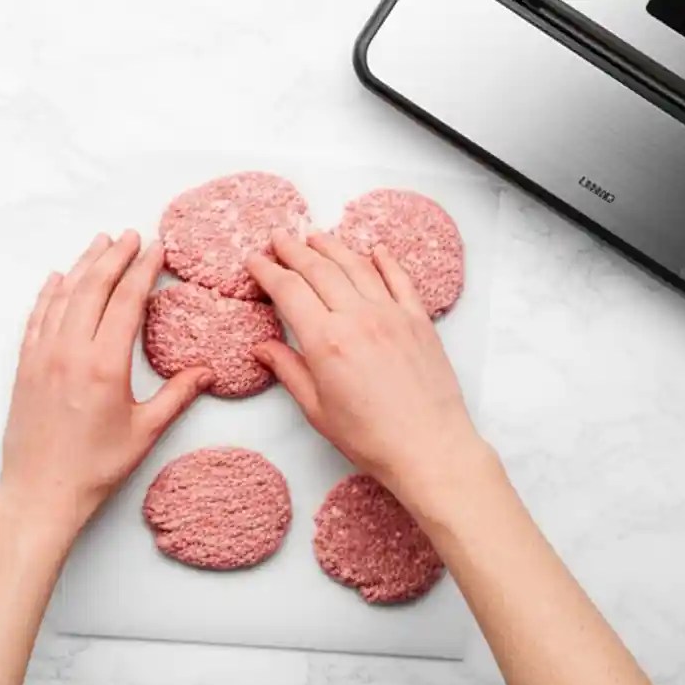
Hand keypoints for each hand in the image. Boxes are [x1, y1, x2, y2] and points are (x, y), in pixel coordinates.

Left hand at [0, 231, 213, 539]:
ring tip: (99, 243)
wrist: (40, 492)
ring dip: (83, 265)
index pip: (127, 300)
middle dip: (114, 256)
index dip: (143, 269)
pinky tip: (58, 278)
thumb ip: (177, 396)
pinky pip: (37, 317)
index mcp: (104, 364)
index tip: (155, 248)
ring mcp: (42, 355)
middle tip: (131, 235)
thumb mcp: (144, 433)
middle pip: (94, 287)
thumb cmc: (94, 468)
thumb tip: (206, 372)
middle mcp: (70, 351)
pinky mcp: (25, 366)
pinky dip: (49, 292)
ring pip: (64, 295)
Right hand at [246, 232, 491, 514]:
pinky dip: (384, 261)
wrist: (429, 448)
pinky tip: (374, 250)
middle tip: (279, 238)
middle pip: (319, 269)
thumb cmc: (370, 437)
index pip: (289, 291)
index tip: (255, 261)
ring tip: (315, 236)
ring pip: (356, 266)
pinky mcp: (418, 321)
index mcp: (326, 341)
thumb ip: (288, 370)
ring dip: (332, 247)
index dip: (268, 271)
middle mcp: (358, 318)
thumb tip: (263, 347)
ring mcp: (391, 315)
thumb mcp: (316, 409)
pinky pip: (399, 280)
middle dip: (294, 250)